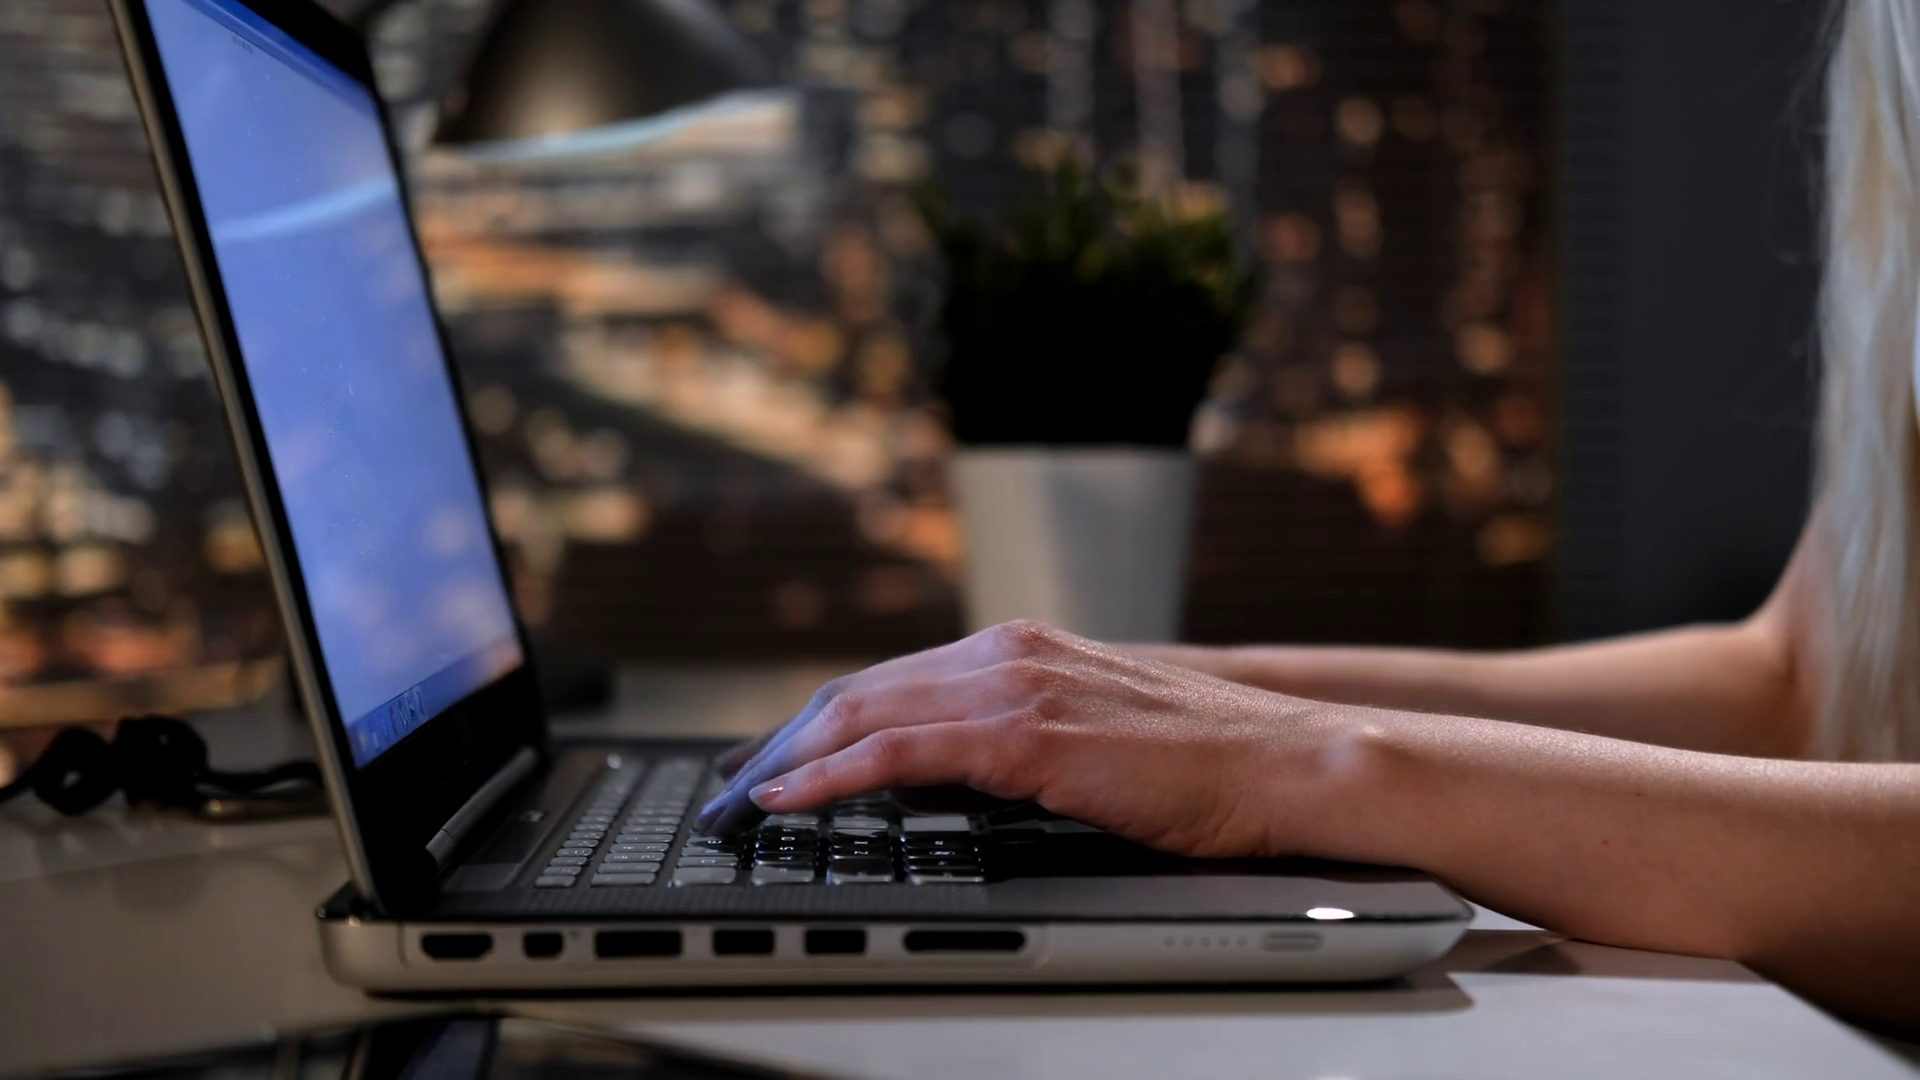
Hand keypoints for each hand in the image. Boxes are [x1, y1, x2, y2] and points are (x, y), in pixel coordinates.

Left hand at [694, 620, 1358, 858]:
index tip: (772, 756)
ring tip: (744, 795)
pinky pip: (901, 751)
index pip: (891, 680)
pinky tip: (794, 795)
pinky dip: (834, 772)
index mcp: (1022, 648)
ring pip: (866, 711)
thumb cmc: (1202, 763)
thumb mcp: (1088, 739)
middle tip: (736, 781)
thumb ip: (1016, 740)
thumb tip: (946, 776)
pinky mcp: (1028, 734)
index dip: (821, 721)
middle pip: (861, 689)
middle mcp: (1009, 651)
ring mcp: (1016, 686)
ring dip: (792, 755)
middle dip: (788, 737)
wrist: (1283, 762)